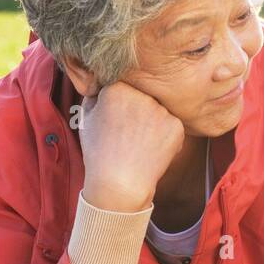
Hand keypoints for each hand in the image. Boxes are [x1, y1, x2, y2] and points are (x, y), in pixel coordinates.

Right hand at [77, 82, 184, 211]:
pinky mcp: (177, 125)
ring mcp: (161, 110)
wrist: (120, 184)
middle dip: (139, 112)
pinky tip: (151, 150)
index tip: (116, 120)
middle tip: (128, 135)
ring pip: (159, 111)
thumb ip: (96, 95)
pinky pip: (172, 126)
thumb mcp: (87, 119)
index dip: (121, 105)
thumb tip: (102, 80)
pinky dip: (165, 137)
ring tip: (138, 144)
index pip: (125, 86)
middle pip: (144, 97)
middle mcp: (141, 95)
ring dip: (152, 124)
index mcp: (116, 88)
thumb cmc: (99, 152)